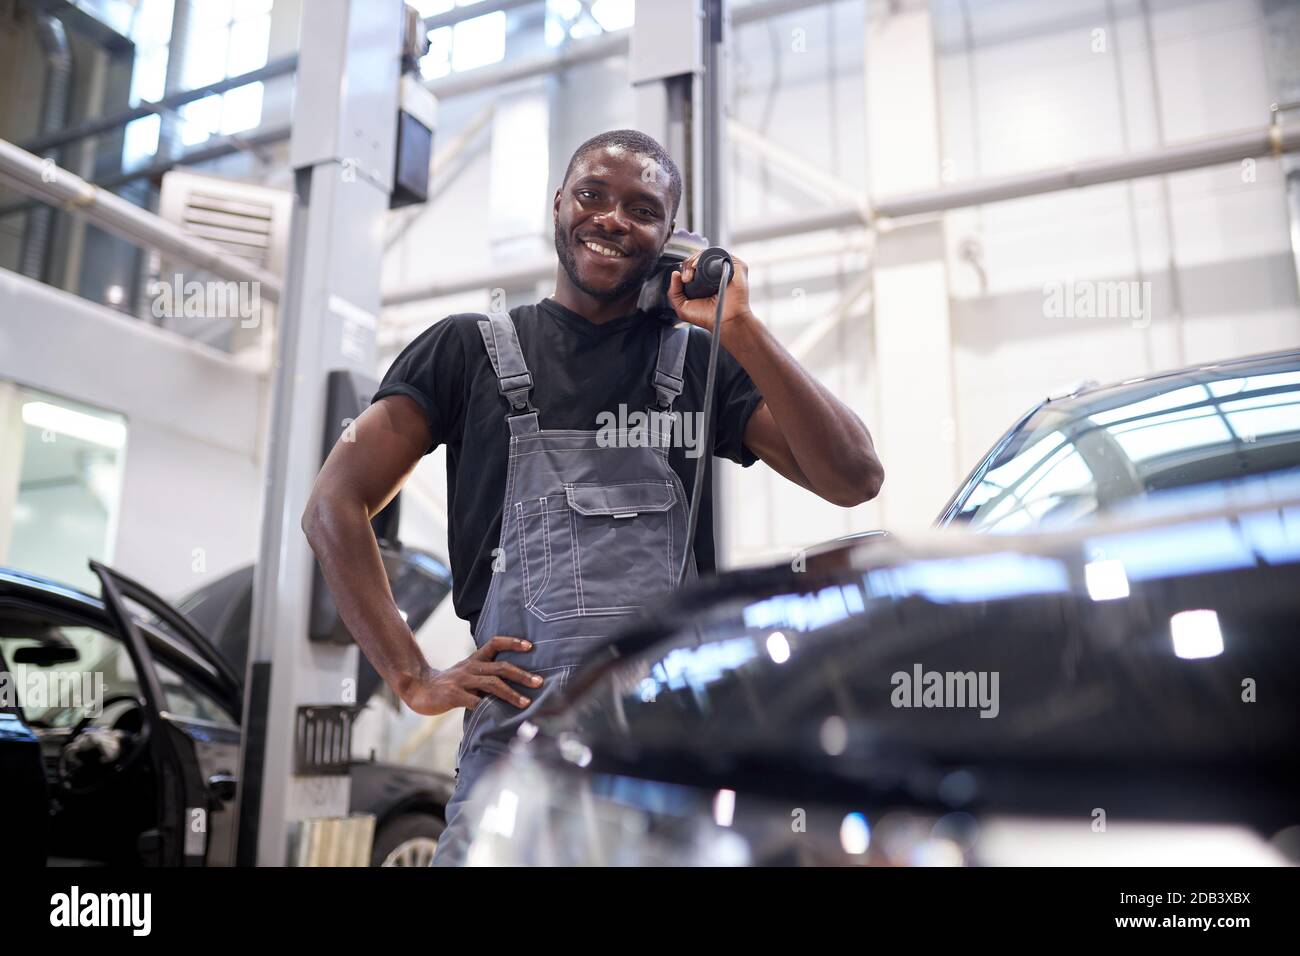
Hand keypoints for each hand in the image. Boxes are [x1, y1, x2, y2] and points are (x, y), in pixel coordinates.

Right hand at [399, 635, 542, 715]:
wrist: (418, 689)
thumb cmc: (448, 685)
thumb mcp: (467, 674)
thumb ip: (485, 675)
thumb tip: (513, 682)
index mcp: (474, 660)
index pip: (494, 643)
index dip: (512, 642)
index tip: (530, 646)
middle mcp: (470, 667)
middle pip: (500, 667)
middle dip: (522, 675)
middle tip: (539, 682)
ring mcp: (461, 681)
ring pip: (492, 684)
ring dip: (511, 693)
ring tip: (526, 703)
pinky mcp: (453, 695)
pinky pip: (475, 701)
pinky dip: (489, 708)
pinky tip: (501, 716)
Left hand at [667, 252, 755, 347]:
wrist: (724, 322)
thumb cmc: (708, 317)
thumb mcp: (682, 307)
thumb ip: (674, 292)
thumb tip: (675, 273)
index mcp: (705, 279)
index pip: (693, 264)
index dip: (686, 268)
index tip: (684, 280)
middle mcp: (716, 272)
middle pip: (699, 257)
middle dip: (689, 264)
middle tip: (687, 278)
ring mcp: (727, 268)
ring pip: (709, 253)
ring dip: (697, 259)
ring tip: (693, 272)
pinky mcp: (737, 267)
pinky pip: (722, 254)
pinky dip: (710, 256)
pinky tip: (701, 266)